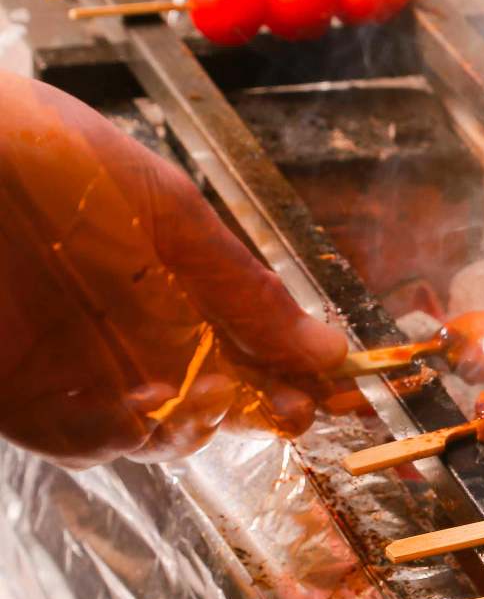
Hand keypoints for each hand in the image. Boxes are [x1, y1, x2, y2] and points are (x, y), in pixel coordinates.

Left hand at [0, 70, 347, 467]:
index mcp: (174, 281)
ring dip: (192, 423)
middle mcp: (134, 332)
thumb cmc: (43, 157)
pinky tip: (140, 406)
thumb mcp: (163, 209)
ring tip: (205, 395)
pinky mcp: (26, 399)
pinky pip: (87, 440)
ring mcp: (79, 369)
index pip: (252, 343)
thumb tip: (327, 347)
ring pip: (159, 431)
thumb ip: (242, 286)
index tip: (337, 392)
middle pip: (216, 397)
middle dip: (258, 407)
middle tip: (289, 409)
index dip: (297, 372)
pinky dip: (119, 434)